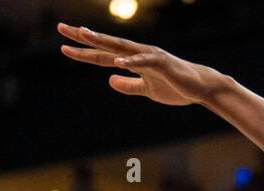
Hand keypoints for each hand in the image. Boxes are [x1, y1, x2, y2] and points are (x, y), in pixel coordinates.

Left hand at [58, 24, 222, 105]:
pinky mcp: (162, 64)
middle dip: (84, 37)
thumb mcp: (147, 90)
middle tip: (62, 28)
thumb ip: (129, 85)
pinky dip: (130, 62)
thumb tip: (110, 80)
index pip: (103, 54)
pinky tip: (117, 62)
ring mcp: (149, 56)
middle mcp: (138, 53)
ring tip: (83, 35)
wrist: (201, 88)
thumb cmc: (176, 88)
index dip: (83, 51)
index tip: (64, 46)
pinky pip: (143, 62)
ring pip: (121, 47)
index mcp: (133, 60)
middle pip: (106, 44)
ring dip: (102, 41)